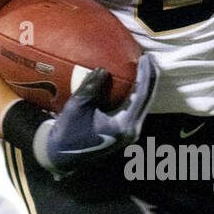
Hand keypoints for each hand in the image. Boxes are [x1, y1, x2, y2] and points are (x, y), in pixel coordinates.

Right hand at [35, 53, 157, 175]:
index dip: (145, 74)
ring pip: (143, 104)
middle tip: (147, 57)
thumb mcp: (77, 106)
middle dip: (150, 77)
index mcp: (124, 125)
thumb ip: (91, 87)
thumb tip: (104, 69)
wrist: (63, 156)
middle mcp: (132, 130)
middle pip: (148, 99)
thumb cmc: (68, 133)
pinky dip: (135, 93)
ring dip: (144, 85)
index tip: (144, 57)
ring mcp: (130, 132)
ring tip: (142, 65)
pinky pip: (135, 108)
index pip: (141, 95)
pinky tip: (131, 81)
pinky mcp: (124, 131)